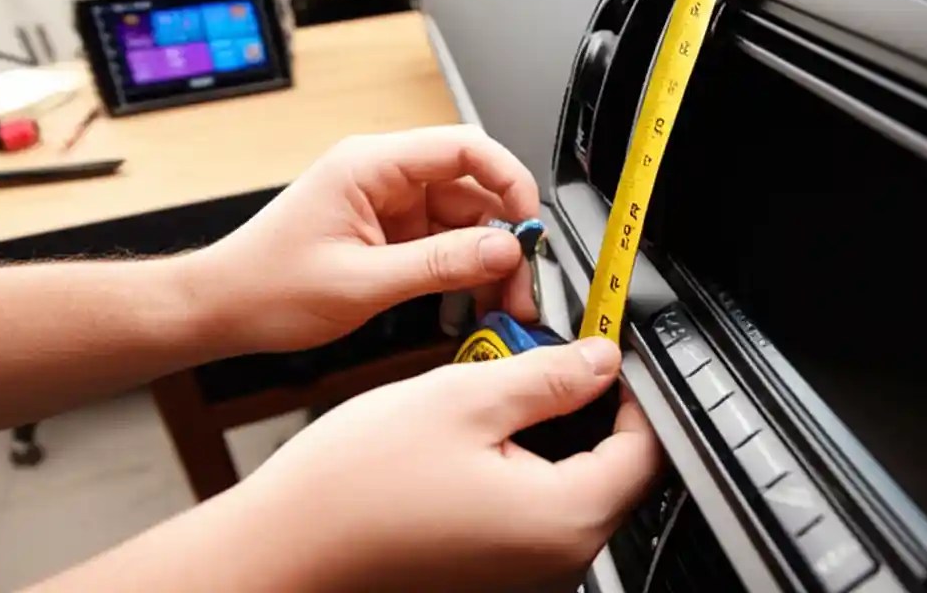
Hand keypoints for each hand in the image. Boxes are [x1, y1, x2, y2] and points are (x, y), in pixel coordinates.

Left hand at [181, 124, 540, 353]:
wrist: (221, 309)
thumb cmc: (266, 287)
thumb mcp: (361, 282)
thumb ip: (439, 265)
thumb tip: (502, 250)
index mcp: (371, 165)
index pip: (464, 147)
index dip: (509, 179)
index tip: (530, 222)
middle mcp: (384, 177)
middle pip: (472, 190)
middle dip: (504, 236)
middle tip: (521, 283)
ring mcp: (388, 205)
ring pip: (464, 221)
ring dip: (487, 261)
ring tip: (500, 303)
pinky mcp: (389, 233)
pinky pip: (444, 244)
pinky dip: (463, 273)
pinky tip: (469, 303)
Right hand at [227, 336, 664, 591]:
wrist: (279, 554)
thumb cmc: (353, 489)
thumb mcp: (464, 399)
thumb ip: (550, 377)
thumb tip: (602, 360)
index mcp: (563, 521)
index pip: (646, 450)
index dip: (633, 392)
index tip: (606, 355)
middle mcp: (555, 565)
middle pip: (612, 474)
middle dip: (587, 411)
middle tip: (544, 363)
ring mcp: (523, 579)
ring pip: (570, 493)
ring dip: (552, 440)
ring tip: (502, 396)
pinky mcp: (490, 580)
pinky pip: (532, 520)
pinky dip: (523, 475)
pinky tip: (479, 443)